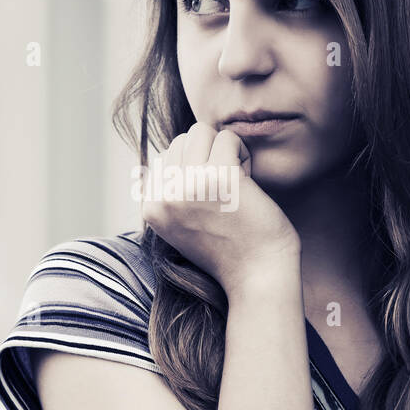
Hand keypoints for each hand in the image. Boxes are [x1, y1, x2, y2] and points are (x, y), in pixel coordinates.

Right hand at [138, 122, 299, 295]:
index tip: (209, 198)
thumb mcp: (181, 227)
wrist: (258, 277)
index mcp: (151, 209)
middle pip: (180, 141)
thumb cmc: (229, 250)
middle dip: (207, 156)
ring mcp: (189, 185)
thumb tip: (157, 159)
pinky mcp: (218, 177)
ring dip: (223, 150)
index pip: (162, 160)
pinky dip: (242, 153)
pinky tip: (249, 181)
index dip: (192, 170)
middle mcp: (164, 197)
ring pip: (201, 131)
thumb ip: (167, 197)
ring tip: (236, 181)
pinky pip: (227, 137)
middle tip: (226, 188)